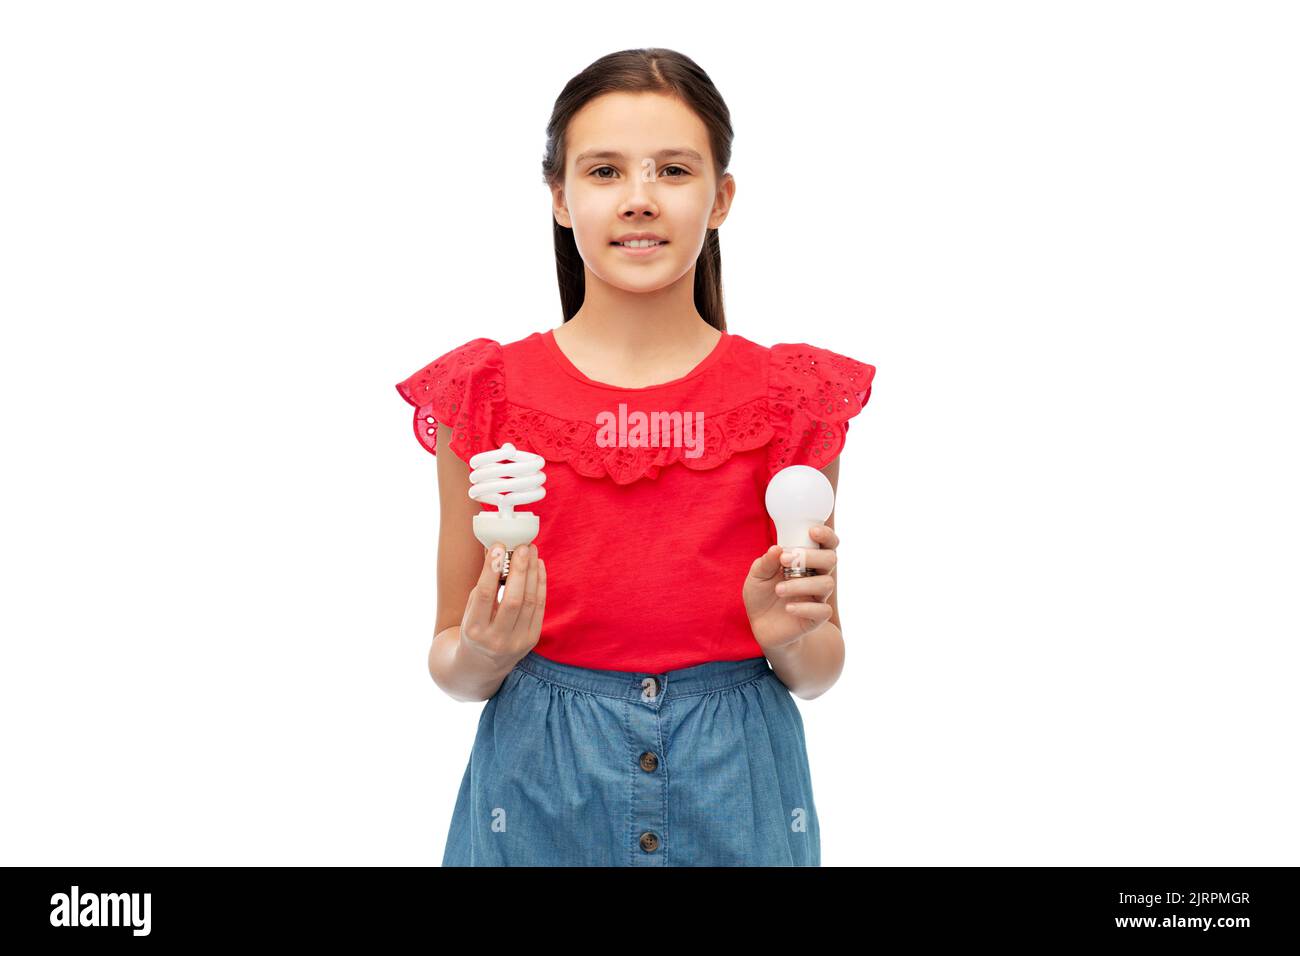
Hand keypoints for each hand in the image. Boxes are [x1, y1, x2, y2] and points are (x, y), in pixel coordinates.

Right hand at [459, 541, 545, 668]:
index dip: (491, 570)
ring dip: (532, 573)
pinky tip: (538, 566)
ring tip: (530, 550)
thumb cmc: (475, 629)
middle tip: (521, 546)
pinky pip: (540, 607)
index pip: (485, 595)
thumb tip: (495, 551)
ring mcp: (517, 642)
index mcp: (474, 630)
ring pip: (530, 602)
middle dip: (519, 570)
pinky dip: (540, 584)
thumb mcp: (471, 611)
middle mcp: (496, 639)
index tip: (498, 547)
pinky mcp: (531, 640)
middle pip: (513, 599)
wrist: (482, 665)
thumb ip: (483, 585)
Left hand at [742, 524, 837, 652]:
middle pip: (830, 559)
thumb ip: (765, 562)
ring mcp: (818, 596)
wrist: (761, 626)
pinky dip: (805, 607)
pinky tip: (788, 608)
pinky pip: (822, 610)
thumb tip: (776, 548)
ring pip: (826, 584)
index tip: (812, 531)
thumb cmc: (761, 595)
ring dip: (801, 584)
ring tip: (778, 589)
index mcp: (806, 561)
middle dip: (810, 556)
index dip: (826, 535)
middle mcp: (816, 576)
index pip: (826, 544)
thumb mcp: (756, 576)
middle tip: (785, 560)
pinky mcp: (816, 617)